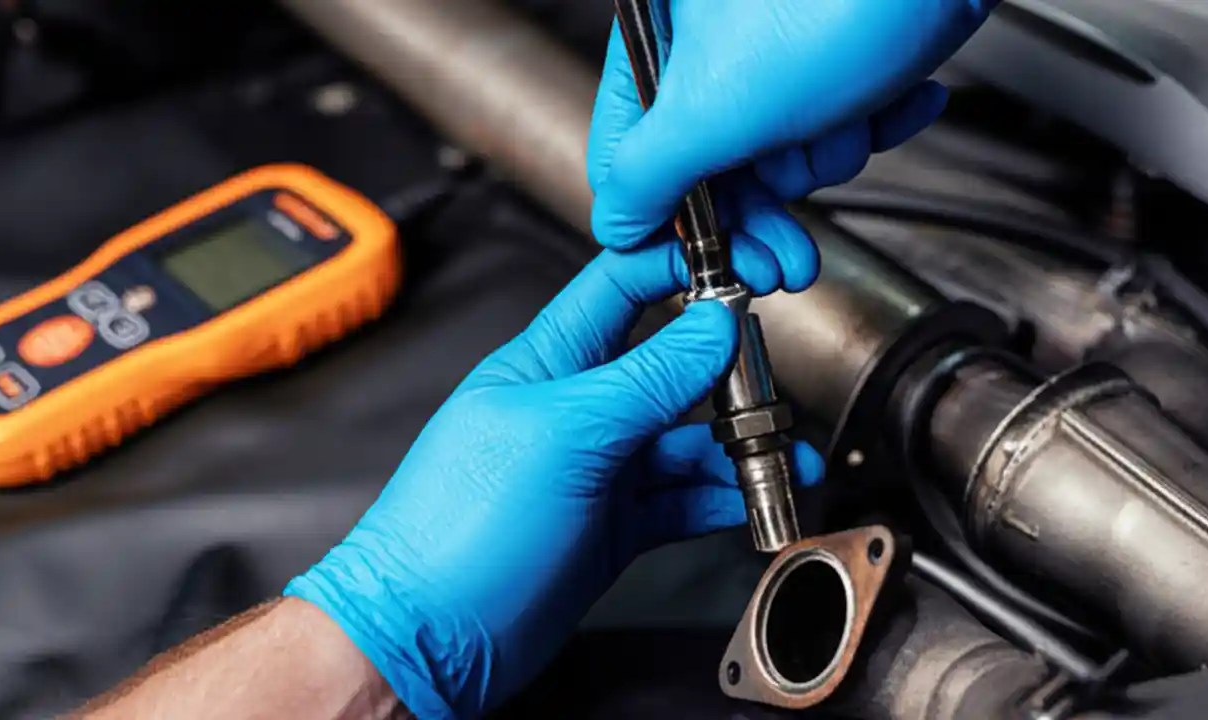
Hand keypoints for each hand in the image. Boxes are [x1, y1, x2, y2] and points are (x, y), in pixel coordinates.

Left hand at [285, 247, 825, 718]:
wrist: (428, 639)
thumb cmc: (455, 530)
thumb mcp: (564, 433)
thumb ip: (646, 379)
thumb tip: (711, 326)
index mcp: (547, 362)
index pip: (621, 286)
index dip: (680, 268)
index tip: (739, 270)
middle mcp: (574, 410)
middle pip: (668, 368)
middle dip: (727, 373)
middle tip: (769, 389)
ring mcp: (593, 470)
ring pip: (683, 441)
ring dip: (736, 447)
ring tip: (780, 459)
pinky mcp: (608, 526)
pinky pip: (678, 500)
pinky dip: (717, 499)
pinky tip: (743, 501)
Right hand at [588, 0, 997, 292]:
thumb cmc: (838, 4)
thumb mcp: (710, 110)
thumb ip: (645, 175)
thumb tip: (616, 221)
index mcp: (659, 39)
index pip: (629, 149)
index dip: (664, 215)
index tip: (698, 259)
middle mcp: (711, 40)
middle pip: (713, 163)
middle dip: (760, 214)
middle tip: (780, 262)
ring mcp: (777, 46)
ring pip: (783, 150)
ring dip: (826, 154)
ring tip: (846, 129)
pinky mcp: (841, 50)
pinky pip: (839, 118)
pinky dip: (872, 123)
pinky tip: (889, 103)